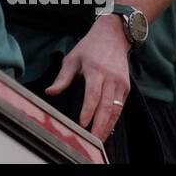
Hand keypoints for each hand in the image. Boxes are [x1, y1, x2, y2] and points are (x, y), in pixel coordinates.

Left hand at [46, 13, 131, 142]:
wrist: (113, 35)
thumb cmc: (90, 47)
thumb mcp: (72, 58)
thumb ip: (62, 78)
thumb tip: (50, 92)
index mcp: (95, 70)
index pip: (93, 96)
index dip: (88, 112)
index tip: (82, 125)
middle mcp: (111, 78)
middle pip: (106, 106)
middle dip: (99, 125)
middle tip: (93, 140)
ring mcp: (121, 83)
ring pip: (116, 109)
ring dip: (108, 126)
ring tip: (99, 139)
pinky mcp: (126, 86)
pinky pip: (121, 106)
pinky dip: (114, 119)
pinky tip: (107, 128)